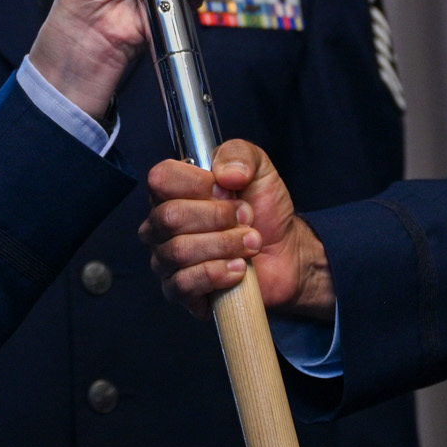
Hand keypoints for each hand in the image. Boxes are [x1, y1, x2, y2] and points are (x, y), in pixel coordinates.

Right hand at [142, 139, 335, 319]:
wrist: (285, 253)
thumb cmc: (264, 212)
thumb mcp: (259, 170)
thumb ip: (239, 155)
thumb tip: (224, 173)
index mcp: (173, 190)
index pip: (161, 178)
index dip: (199, 184)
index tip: (230, 190)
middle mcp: (162, 224)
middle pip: (171, 217)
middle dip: (219, 218)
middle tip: (247, 219)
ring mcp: (166, 258)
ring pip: (179, 251)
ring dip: (225, 245)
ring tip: (250, 243)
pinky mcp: (178, 291)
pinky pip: (184, 283)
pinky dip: (218, 274)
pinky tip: (238, 269)